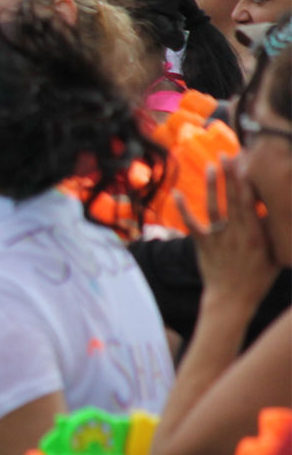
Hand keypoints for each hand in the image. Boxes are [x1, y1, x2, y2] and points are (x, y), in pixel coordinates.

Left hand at [180, 155, 276, 309]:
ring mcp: (219, 238)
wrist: (232, 300)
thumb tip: (279, 212)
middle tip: (229, 154)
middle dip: (232, 176)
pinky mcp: (203, 244)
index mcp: (256, 234)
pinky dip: (184, 209)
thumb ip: (274, 233)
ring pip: (215, 207)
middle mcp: (237, 233)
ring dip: (213, 186)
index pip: (253, 203)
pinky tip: (176, 193)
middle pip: (234, 199)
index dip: (250, 182)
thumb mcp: (273, 255)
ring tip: (211, 166)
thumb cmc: (257, 277)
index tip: (249, 163)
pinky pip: (192, 224)